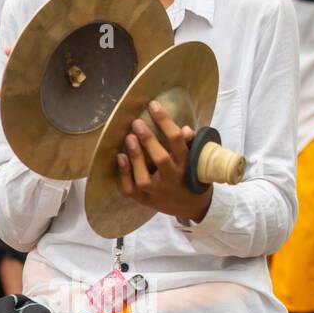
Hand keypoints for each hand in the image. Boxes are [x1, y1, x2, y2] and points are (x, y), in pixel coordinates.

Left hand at [115, 101, 211, 222]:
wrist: (190, 207)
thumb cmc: (189, 175)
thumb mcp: (193, 159)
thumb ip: (188, 143)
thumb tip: (186, 128)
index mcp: (186, 164)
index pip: (177, 140)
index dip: (165, 121)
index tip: (154, 105)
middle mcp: (172, 177)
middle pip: (161, 158)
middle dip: (149, 140)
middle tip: (137, 123)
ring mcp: (156, 190)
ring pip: (144, 176)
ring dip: (136, 156)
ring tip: (129, 137)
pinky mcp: (143, 198)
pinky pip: (130, 188)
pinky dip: (124, 173)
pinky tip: (120, 157)